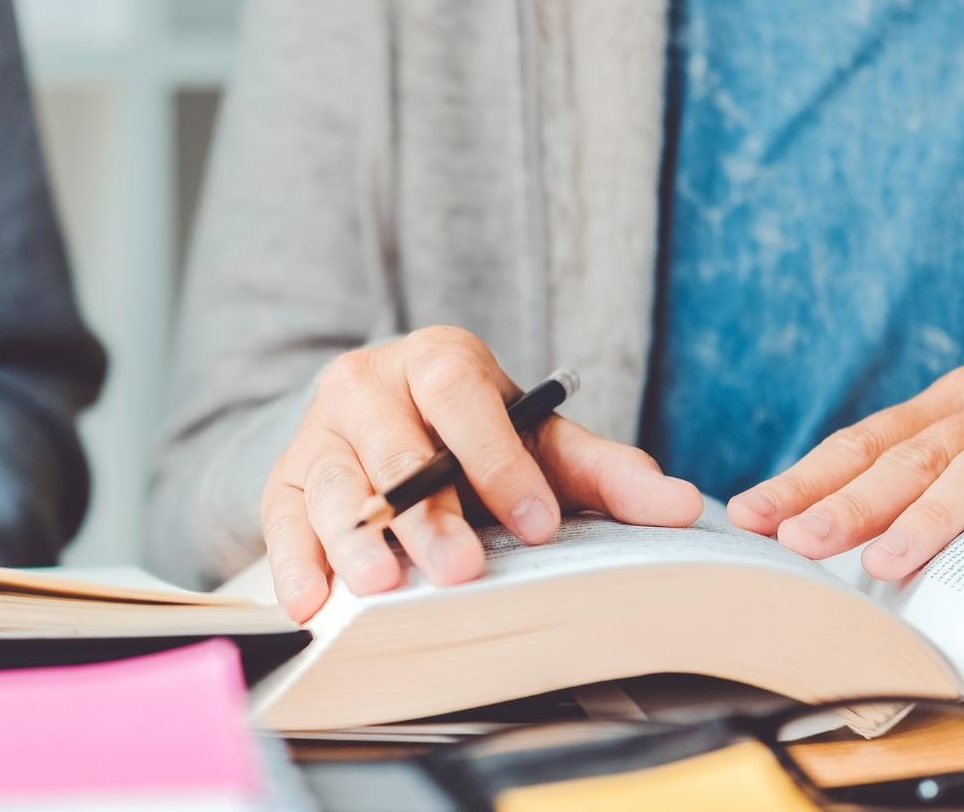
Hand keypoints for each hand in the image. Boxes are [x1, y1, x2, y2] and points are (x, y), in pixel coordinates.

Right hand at [260, 326, 704, 620]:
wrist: (389, 425)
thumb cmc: (475, 437)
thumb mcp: (542, 442)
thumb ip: (606, 472)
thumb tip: (681, 506)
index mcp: (438, 361)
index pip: (462, 400)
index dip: (499, 461)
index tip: (537, 523)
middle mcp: (369, 384)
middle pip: (393, 447)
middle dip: (427, 513)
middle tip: (461, 570)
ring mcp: (320, 432)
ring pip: (331, 482)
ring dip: (356, 538)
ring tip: (381, 587)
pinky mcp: (284, 480)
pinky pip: (282, 519)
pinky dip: (296, 563)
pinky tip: (314, 601)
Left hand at [728, 347, 963, 579]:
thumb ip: (922, 483)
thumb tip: (836, 544)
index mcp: (950, 406)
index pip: (864, 444)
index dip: (805, 479)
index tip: (749, 517)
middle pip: (913, 456)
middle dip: (851, 504)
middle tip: (799, 544)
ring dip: (937, 512)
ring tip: (891, 560)